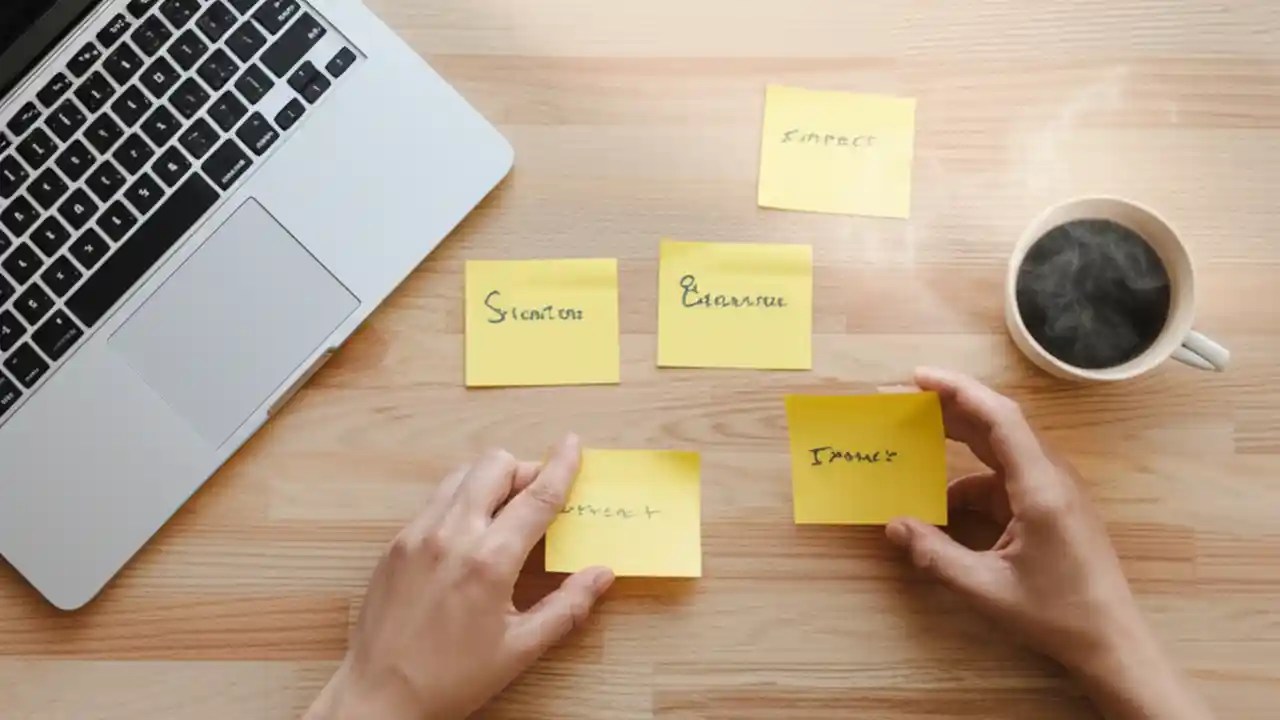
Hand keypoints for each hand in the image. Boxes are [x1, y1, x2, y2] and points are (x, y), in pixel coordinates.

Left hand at [306, 434, 613, 719]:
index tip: (572, 444)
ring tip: (504, 511)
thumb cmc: (450, 678)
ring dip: (490, 480)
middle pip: (494, 465)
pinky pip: (436, 501)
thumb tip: (601, 575)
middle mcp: (452, 535)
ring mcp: (418, 534)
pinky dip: (461, 501)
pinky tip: (469, 535)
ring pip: (462, 475)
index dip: (561, 466)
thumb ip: (567, 606)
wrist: (380, 695)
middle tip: (539, 494)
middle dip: (524, 469)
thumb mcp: (519, 649)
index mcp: (489, 561)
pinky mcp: (396, 543)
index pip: (536, 497)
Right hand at [886, 368, 1212, 719]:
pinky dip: (970, 482)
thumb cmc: (1055, 614)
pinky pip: (1004, 479)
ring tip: (916, 440)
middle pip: (997, 424)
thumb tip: (893, 525)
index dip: (958, 390)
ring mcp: (1053, 490)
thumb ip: (935, 555)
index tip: (918, 378)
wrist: (1111, 640)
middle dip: (949, 407)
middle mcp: (1050, 477)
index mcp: (1039, 487)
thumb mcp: (986, 589)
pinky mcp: (1051, 506)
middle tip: (904, 401)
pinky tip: (943, 502)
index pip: (999, 417)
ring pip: (1000, 450)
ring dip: (959, 441)